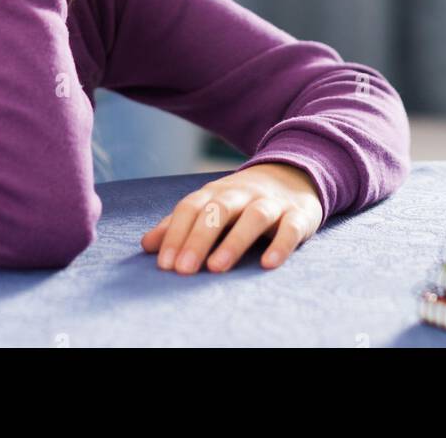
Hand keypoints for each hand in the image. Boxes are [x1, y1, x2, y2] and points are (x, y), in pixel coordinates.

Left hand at [141, 163, 322, 273]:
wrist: (295, 174)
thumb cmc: (243, 201)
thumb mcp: (212, 206)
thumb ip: (181, 225)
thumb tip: (146, 245)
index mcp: (217, 192)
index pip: (191, 208)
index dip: (175, 234)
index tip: (163, 264)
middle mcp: (243, 194)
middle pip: (218, 210)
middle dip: (198, 238)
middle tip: (182, 270)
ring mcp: (272, 203)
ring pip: (254, 217)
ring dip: (234, 241)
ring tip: (216, 268)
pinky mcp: (299, 215)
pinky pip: (291, 228)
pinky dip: (280, 245)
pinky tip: (268, 264)